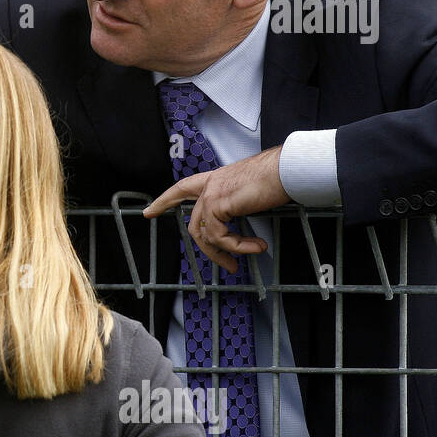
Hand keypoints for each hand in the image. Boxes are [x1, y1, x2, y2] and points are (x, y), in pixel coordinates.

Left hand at [142, 145, 289, 274]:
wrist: (287, 170)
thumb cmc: (277, 179)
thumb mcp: (251, 193)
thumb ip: (238, 205)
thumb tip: (238, 229)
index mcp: (216, 180)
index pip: (182, 188)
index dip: (164, 201)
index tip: (149, 212)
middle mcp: (210, 185)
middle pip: (194, 223)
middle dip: (208, 250)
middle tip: (228, 266)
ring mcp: (211, 194)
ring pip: (206, 234)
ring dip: (227, 252)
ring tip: (248, 257)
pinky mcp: (217, 204)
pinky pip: (220, 236)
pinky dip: (238, 246)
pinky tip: (257, 246)